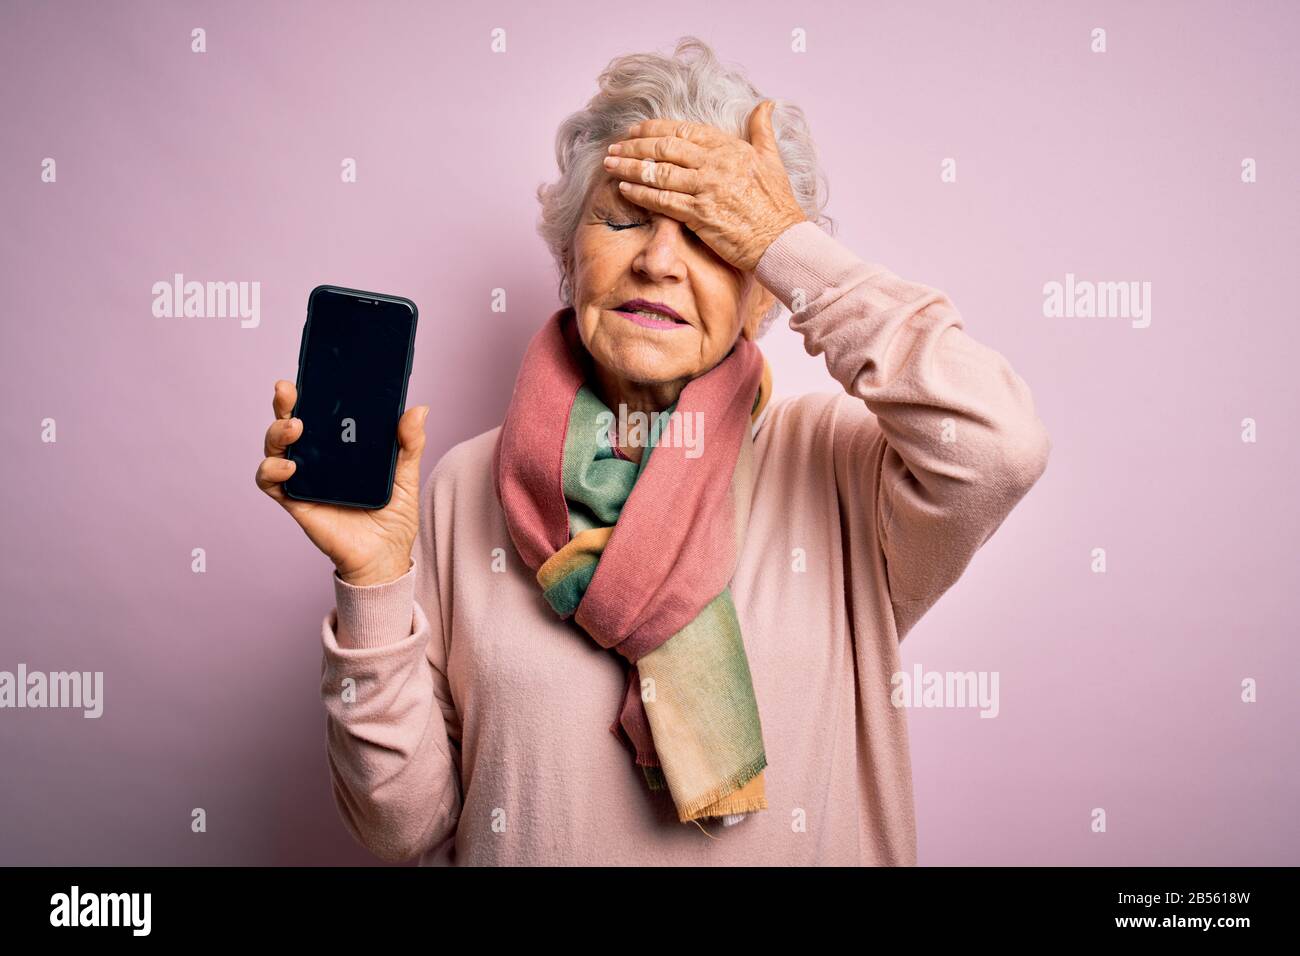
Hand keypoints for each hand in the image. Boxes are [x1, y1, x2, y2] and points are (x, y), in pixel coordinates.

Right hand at [255, 380, 428, 586]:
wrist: (385, 557)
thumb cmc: (393, 516)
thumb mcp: (406, 475)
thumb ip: (409, 444)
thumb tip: (418, 408)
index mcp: (341, 446)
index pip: (320, 412)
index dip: (309, 392)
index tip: (308, 374)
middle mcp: (318, 458)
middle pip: (290, 423)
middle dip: (285, 404)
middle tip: (288, 390)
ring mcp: (304, 478)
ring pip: (275, 448)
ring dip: (277, 433)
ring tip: (294, 428)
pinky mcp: (295, 501)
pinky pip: (270, 482)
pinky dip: (272, 471)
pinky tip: (288, 468)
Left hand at [601, 100, 807, 271]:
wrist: (782, 240)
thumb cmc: (778, 204)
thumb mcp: (772, 158)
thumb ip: (762, 129)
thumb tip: (766, 105)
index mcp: (730, 148)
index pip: (684, 131)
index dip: (655, 129)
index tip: (635, 131)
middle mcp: (716, 164)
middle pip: (665, 148)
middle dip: (634, 146)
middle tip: (614, 147)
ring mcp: (707, 189)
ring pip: (659, 172)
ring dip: (630, 167)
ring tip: (610, 164)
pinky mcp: (700, 215)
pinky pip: (663, 201)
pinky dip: (641, 193)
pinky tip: (625, 188)